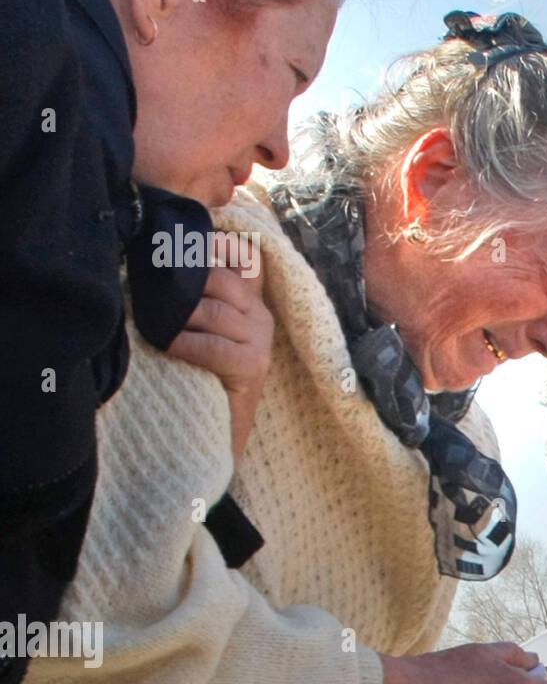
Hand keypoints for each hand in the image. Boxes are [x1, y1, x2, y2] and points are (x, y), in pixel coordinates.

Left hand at [167, 265, 273, 461]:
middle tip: (148, 295)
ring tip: (153, 326)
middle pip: (219, 280)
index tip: (176, 246)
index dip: (213, 246)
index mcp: (250, 302)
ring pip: (212, 311)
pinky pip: (212, 346)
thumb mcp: (194, 330)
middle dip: (181, 285)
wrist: (212, 438)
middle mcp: (261, 316)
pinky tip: (168, 348)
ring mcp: (261, 340)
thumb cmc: (196, 380)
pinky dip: (184, 345)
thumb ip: (191, 298)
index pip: (240, 257)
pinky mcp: (254, 366)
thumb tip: (159, 261)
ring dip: (176, 317)